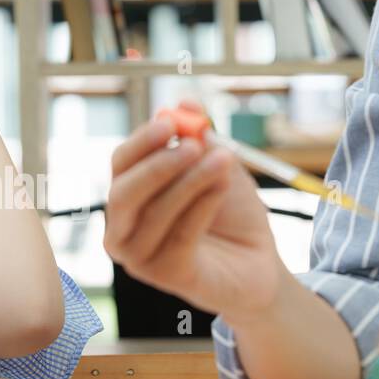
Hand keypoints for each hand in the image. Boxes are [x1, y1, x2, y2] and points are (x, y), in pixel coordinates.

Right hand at [103, 98, 287, 322]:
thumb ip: (202, 138)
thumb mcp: (219, 167)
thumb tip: (185, 102)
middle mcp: (123, 227)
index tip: (170, 122)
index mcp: (130, 195)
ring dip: (190, 181)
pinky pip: (180, 234)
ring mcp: (139, 256)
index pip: (121, 164)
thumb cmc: (231, 215)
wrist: (257, 263)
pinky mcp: (163, 276)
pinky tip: (222, 187)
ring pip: (154, 212)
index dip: (142, 142)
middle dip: (157, 164)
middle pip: (122, 192)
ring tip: (223, 161)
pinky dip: (202, 206)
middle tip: (192, 144)